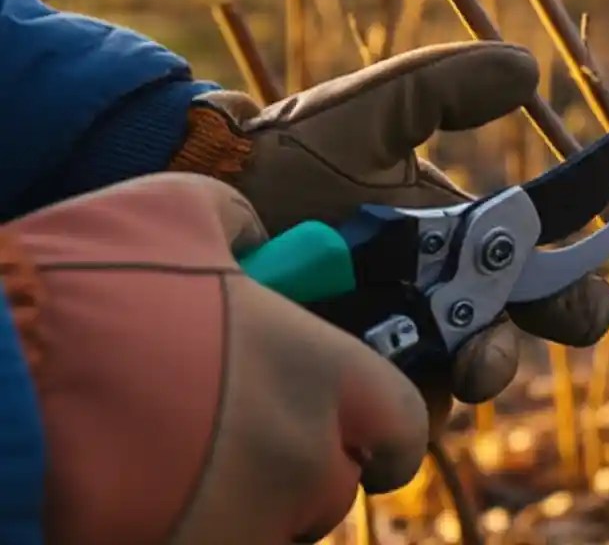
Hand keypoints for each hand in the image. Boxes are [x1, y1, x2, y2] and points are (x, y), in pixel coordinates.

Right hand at [2, 173, 427, 543]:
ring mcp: (242, 525)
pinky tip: (140, 483)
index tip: (374, 434)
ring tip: (180, 450)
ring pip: (273, 526)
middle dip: (305, 463)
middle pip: (335, 483)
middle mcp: (300, 460)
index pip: (405, 427)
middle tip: (246, 427)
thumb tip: (258, 241)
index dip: (393, 431)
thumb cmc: (88, 287)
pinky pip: (213, 544)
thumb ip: (240, 223)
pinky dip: (195, 525)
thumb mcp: (173, 212)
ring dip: (248, 498)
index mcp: (321, 375)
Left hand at [170, 42, 608, 413]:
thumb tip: (528, 69)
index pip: (545, 275)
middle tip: (495, 345)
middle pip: (513, 341)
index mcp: (464, 246)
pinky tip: (372, 384)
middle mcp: (442, 305)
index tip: (588, 281)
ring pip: (456, 390)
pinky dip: (394, 417)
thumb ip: (445, 86)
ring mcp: (397, 350)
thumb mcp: (372, 113)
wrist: (203, 197)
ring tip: (448, 361)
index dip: (580, 284)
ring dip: (466, 378)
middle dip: (516, 350)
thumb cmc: (292, 154)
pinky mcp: (349, 388)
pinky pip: (391, 424)